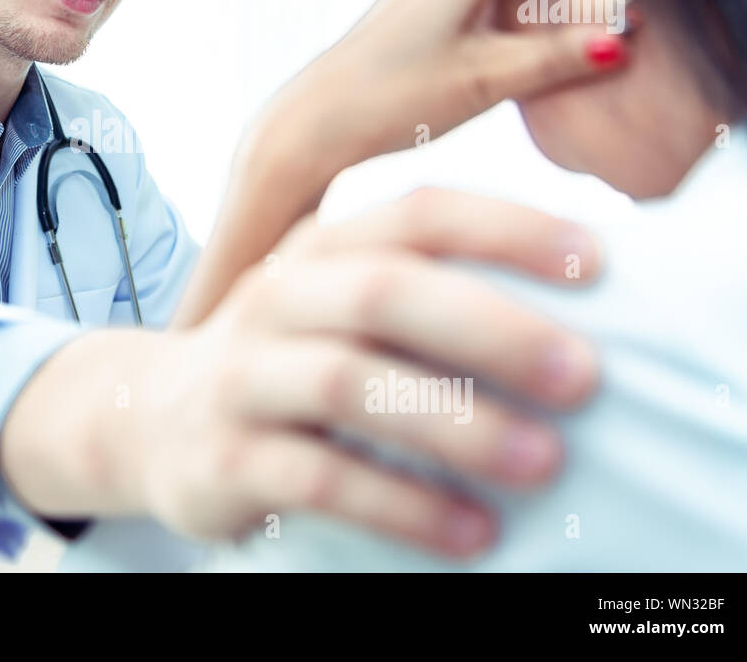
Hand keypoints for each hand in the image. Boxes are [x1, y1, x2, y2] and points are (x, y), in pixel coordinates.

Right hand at [131, 188, 599, 556]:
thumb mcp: (335, 305)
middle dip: (489, 328)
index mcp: (318, 249)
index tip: (596, 264)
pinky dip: (402, 507)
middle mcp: (276, 298)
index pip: (416, 214)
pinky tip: (472, 532)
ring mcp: (242, 377)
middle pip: (382, 290)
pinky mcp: (226, 458)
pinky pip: (319, 479)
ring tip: (541, 463)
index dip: (506, 229)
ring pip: (348, 384)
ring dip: (453, 423)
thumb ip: (420, 289)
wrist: (150, 418)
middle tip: (582, 377)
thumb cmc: (282, 359)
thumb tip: (571, 309)